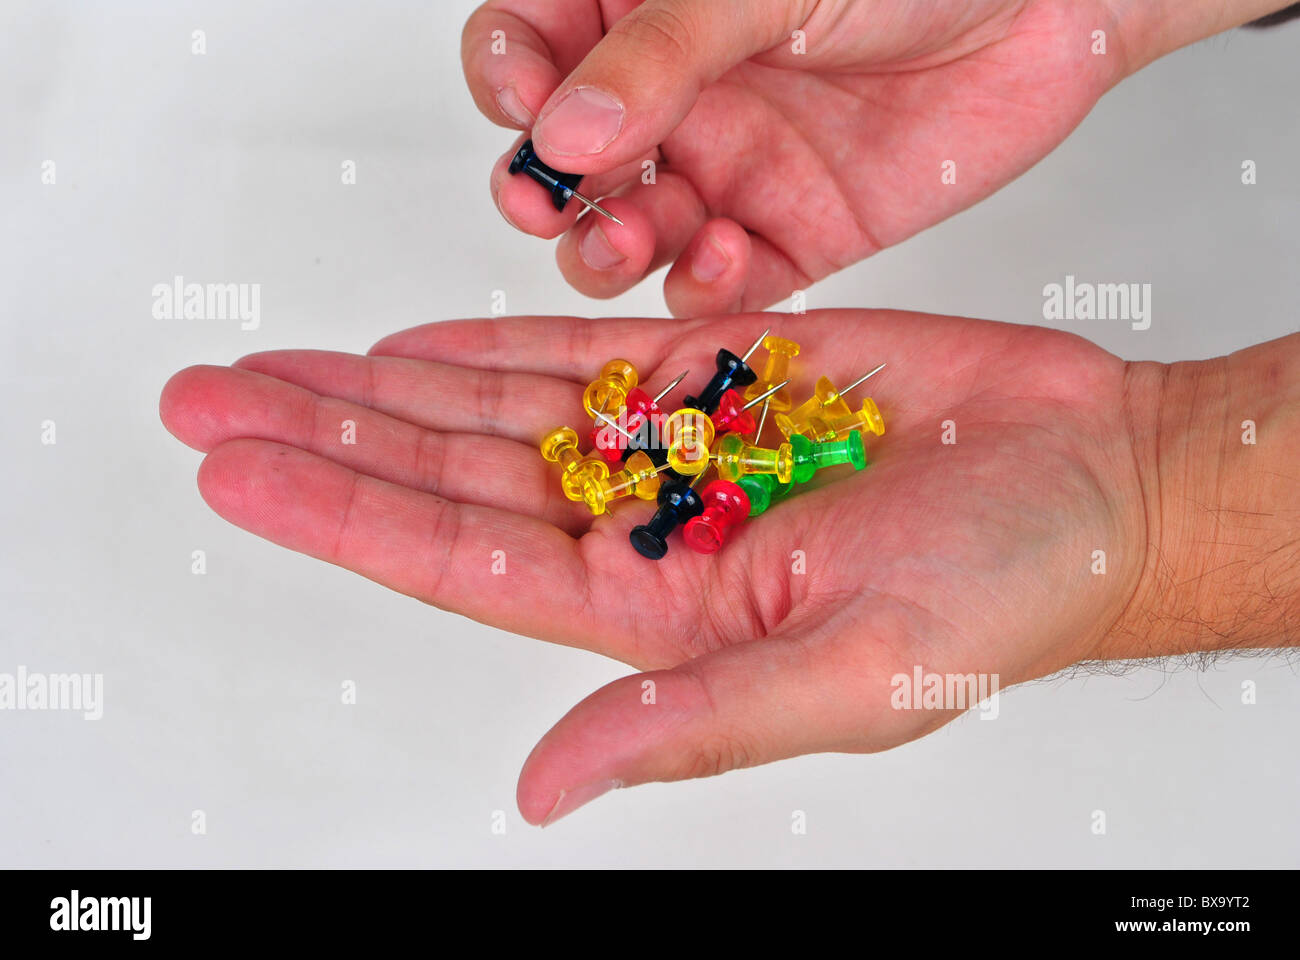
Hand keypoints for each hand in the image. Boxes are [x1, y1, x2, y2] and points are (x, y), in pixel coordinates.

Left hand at [161, 308, 1221, 824]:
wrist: (1093, 479)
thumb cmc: (1004, 595)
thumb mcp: (846, 683)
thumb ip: (686, 727)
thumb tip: (545, 791)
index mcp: (659, 612)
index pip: (460, 559)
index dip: (342, 514)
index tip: (241, 475)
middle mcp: (650, 525)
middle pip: (449, 474)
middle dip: (326, 438)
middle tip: (211, 403)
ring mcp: (681, 442)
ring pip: (498, 408)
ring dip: (386, 383)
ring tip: (282, 365)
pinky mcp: (727, 372)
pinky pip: (588, 355)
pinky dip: (497, 342)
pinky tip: (420, 341)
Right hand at [463, 0, 1262, 315]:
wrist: (1051, 10)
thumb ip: (664, 53)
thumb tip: (565, 128)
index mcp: (648, 9)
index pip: (533, 45)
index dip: (509, 78)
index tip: (525, 99)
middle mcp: (677, 96)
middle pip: (566, 159)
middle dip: (542, 188)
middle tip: (546, 199)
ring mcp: (727, 169)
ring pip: (629, 232)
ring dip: (610, 247)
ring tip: (633, 239)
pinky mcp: (788, 234)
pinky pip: (717, 280)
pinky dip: (703, 285)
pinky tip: (723, 256)